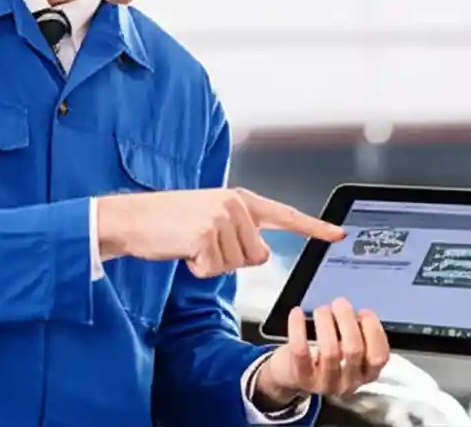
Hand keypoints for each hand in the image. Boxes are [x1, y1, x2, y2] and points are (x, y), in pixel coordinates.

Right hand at [96, 187, 344, 277]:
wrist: (132, 218)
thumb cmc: (169, 222)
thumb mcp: (211, 217)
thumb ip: (240, 230)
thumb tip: (261, 256)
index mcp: (240, 199)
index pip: (285, 215)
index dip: (314, 228)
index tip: (338, 234)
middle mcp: (235, 204)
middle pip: (256, 256)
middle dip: (230, 260)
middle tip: (202, 244)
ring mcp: (221, 217)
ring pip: (236, 266)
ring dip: (212, 264)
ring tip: (191, 243)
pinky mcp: (205, 235)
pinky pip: (214, 271)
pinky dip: (198, 269)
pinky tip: (183, 250)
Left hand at [254, 299, 389, 406]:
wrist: (292, 376)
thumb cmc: (324, 358)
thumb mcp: (347, 352)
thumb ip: (357, 335)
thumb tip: (353, 312)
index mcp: (365, 375)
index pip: (379, 356)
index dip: (373, 330)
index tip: (364, 312)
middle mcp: (347, 383)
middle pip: (353, 349)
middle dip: (347, 319)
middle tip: (339, 303)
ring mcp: (324, 382)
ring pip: (329, 350)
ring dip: (325, 321)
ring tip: (322, 310)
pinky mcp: (301, 377)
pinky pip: (300, 350)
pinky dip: (298, 327)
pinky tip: (297, 313)